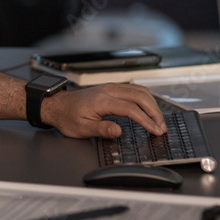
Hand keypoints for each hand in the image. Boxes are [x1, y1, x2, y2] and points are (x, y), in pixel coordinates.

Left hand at [41, 84, 166, 138]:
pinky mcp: (111, 88)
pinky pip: (133, 90)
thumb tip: (118, 131)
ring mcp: (110, 87)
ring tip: (158, 120)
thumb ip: (101, 129)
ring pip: (139, 90)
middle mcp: (108, 90)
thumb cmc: (67, 117)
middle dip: (154, 112)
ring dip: (152, 104)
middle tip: (162, 127)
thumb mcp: (82, 128)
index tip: (156, 130)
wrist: (57, 105)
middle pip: (140, 96)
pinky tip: (149, 108)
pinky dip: (145, 99)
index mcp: (102, 100)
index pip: (131, 109)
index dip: (146, 120)